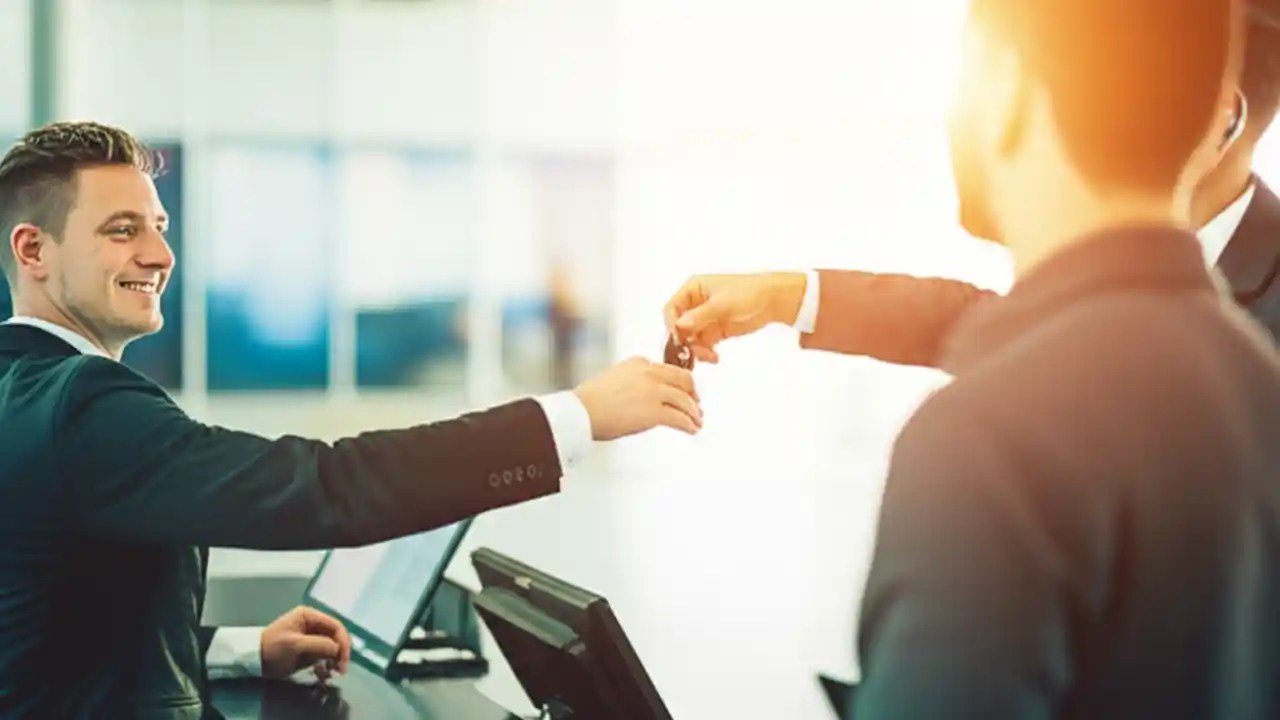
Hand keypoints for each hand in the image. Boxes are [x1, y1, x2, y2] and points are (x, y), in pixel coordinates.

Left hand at [260, 606, 351, 681]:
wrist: (252, 660)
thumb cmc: (272, 647)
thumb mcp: (295, 644)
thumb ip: (318, 644)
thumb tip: (338, 649)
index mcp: (310, 616)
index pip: (336, 626)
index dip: (343, 643)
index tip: (343, 661)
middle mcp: (313, 624)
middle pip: (335, 637)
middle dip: (339, 653)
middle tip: (340, 671)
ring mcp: (311, 637)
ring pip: (331, 648)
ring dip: (333, 661)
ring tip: (329, 674)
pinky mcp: (307, 651)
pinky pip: (323, 657)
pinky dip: (325, 666)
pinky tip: (321, 675)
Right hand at [573, 357, 701, 439]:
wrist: (580, 412)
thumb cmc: (589, 400)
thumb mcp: (613, 378)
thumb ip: (632, 380)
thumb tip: (640, 395)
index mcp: (639, 362)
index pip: (669, 369)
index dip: (681, 382)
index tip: (685, 390)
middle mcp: (650, 373)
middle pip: (684, 381)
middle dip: (693, 395)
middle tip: (696, 406)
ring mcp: (654, 392)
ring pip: (685, 401)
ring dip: (694, 413)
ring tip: (697, 422)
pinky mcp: (655, 412)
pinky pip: (680, 418)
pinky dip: (689, 425)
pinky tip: (691, 430)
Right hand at [662, 272, 806, 362]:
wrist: (774, 300)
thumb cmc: (749, 292)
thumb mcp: (722, 304)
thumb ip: (700, 315)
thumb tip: (679, 325)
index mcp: (693, 289)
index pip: (672, 308)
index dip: (671, 324)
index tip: (678, 338)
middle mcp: (695, 304)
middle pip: (679, 326)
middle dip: (684, 341)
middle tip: (692, 354)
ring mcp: (705, 318)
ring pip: (690, 338)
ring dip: (696, 349)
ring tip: (709, 356)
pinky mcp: (715, 331)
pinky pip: (702, 344)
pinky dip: (705, 352)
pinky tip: (714, 357)